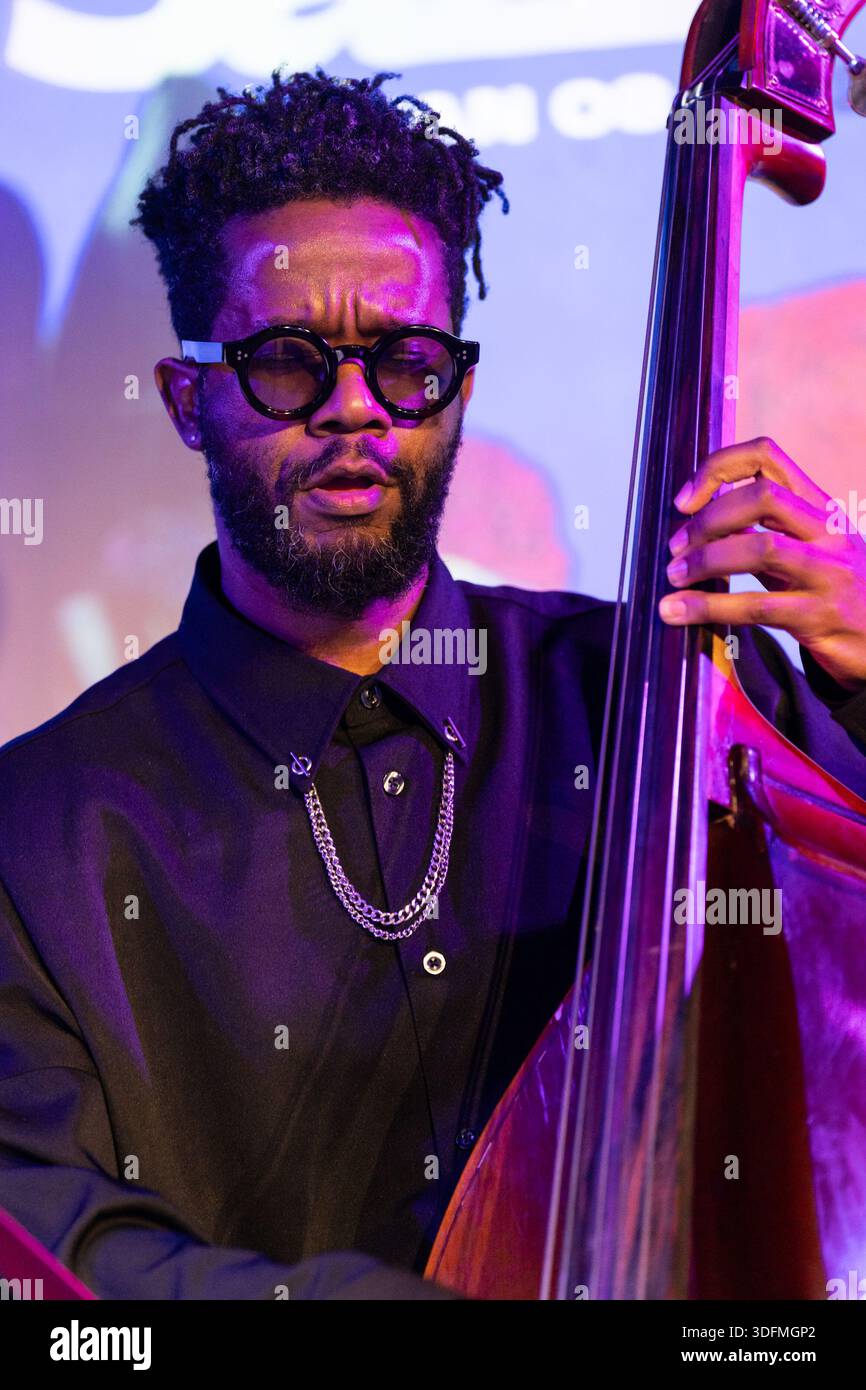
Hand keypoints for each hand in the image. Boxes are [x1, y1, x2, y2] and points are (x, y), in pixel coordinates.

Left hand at [658, 436, 865, 692]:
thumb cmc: (837, 594)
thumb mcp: (807, 551)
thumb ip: (764, 531)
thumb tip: (697, 525)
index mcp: (820, 507)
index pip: (767, 456)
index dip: (718, 468)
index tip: (684, 501)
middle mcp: (828, 532)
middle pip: (763, 496)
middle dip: (708, 519)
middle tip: (676, 548)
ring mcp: (829, 573)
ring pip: (761, 547)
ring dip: (705, 560)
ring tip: (674, 577)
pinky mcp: (820, 617)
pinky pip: (756, 606)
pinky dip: (708, 606)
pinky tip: (677, 611)